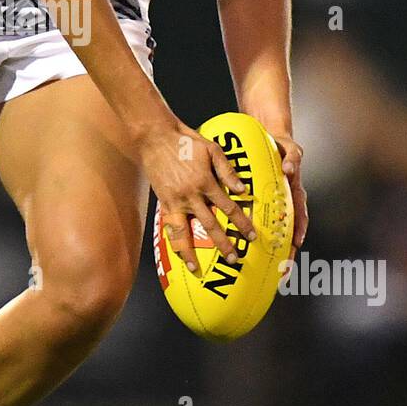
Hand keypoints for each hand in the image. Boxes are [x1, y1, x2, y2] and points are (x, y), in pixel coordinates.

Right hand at [138, 119, 256, 275]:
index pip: (229, 208)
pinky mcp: (163, 202)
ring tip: (196, 268)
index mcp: (205, 182)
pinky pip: (169, 227)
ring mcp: (174, 201)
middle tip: (234, 258)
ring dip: (190, 253)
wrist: (155, 137)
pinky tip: (178, 253)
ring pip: (183, 233)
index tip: (251, 235)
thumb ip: (228, 171)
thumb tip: (242, 190)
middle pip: (210, 226)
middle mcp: (190, 195)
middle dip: (224, 244)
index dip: (241, 223)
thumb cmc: (185, 140)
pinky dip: (174, 242)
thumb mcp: (212, 149)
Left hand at [271, 133, 307, 265]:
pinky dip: (258, 238)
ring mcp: (275, 205)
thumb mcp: (292, 149)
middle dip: (287, 253)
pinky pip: (261, 223)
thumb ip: (294, 158)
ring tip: (267, 272)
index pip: (300, 216)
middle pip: (288, 232)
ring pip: (274, 232)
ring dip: (272, 251)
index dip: (299, 232)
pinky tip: (248, 252)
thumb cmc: (284, 146)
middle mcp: (287, 203)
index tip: (296, 247)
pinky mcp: (263, 203)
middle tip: (282, 272)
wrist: (273, 139)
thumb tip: (289, 169)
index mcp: (295, 193)